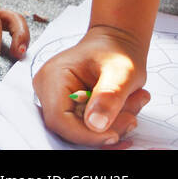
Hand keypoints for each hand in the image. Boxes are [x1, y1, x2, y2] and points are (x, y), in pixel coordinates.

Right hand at [32, 26, 150, 145]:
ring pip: (80, 130)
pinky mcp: (67, 106)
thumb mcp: (122, 71)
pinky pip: (85, 127)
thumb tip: (95, 125)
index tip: (114, 134)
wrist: (116, 44)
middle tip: (131, 116)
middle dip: (103, 129)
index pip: (58, 119)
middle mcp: (47, 90)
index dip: (85, 134)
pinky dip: (109, 124)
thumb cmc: (116, 51)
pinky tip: (124, 109)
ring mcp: (55, 99)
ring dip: (111, 126)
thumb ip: (109, 96)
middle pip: (70, 128)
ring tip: (132, 104)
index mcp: (52, 78)